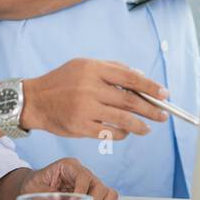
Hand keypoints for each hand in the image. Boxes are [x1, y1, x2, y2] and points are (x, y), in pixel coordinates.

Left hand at [21, 158, 119, 199]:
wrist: (32, 186)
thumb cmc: (33, 185)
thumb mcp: (35, 189)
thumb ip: (48, 198)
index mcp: (68, 166)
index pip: (83, 176)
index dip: (80, 192)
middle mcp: (82, 172)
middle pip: (100, 185)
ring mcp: (90, 182)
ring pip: (109, 193)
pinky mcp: (94, 193)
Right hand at [22, 58, 168, 139]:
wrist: (34, 100)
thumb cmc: (62, 81)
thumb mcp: (84, 65)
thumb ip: (112, 68)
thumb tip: (140, 78)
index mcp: (93, 69)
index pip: (130, 78)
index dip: (150, 87)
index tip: (165, 95)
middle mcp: (90, 87)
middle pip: (130, 101)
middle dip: (151, 109)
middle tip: (163, 115)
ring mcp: (85, 108)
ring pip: (123, 119)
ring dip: (140, 125)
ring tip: (148, 128)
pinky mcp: (80, 126)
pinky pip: (109, 133)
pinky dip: (122, 134)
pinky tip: (126, 132)